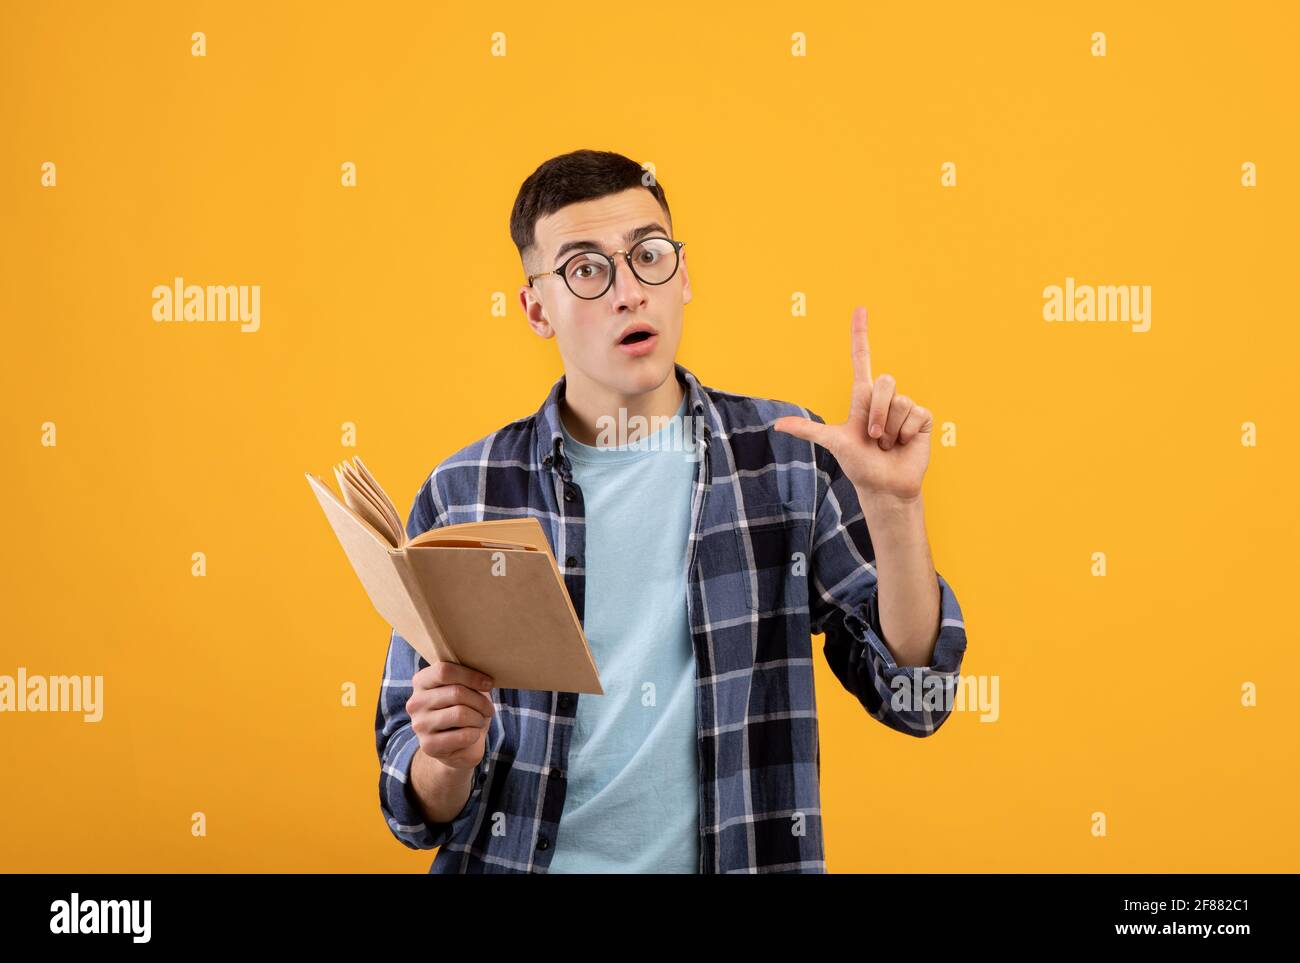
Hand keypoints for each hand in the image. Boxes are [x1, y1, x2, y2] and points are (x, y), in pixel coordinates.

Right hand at [406, 661, 495, 769]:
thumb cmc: (464, 709)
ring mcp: (419, 725)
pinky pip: (463, 735)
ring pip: (461, 714)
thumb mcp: (466, 688)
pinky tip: (472, 734)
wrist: (459, 747)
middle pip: (456, 693)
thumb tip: (485, 674)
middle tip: (488, 709)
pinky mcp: (428, 745)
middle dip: (480, 701)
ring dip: (479, 718)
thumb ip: (468, 676)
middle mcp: (415, 702)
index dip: (471, 676)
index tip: (488, 684)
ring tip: (479, 721)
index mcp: (421, 682)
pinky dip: (475, 734)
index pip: (444, 671)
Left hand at [773, 306, 932, 503]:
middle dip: (876, 413)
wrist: (884, 486)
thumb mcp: (833, 443)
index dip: (860, 334)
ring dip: (890, 428)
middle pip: (884, 382)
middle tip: (873, 437)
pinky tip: (904, 443)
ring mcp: (904, 407)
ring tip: (887, 444)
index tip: (860, 308)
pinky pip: (915, 413)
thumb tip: (777, 424)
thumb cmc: (858, 464)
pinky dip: (906, 433)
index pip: (861, 359)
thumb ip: (808, 430)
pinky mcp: (921, 418)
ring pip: (899, 401)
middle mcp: (884, 398)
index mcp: (862, 398)